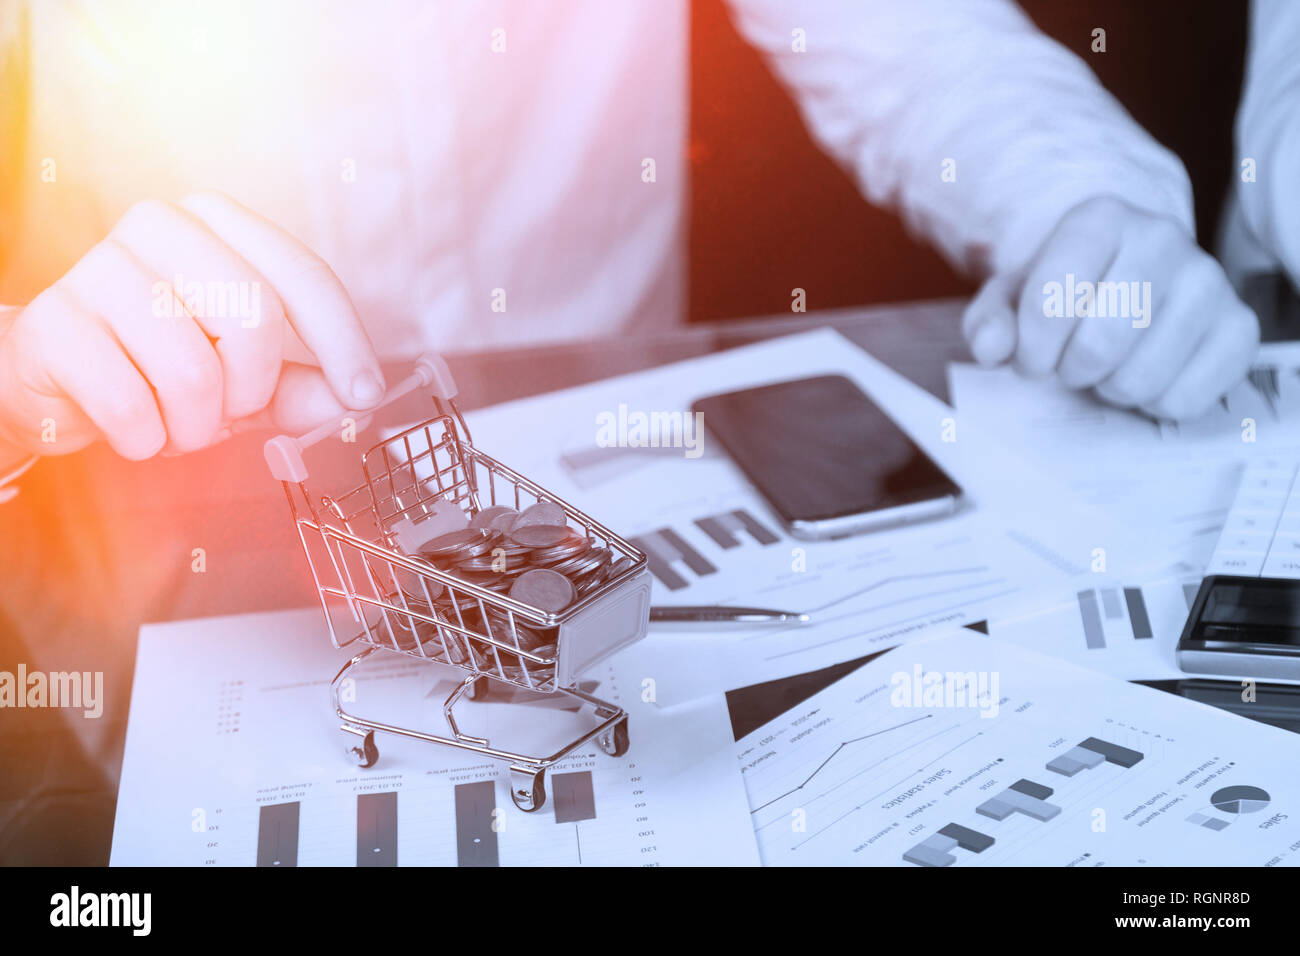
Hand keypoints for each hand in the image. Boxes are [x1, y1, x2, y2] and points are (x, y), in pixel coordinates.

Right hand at [0, 193, 384, 464]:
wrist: (54, 381)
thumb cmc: (158, 368)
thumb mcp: (244, 378)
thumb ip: (300, 386)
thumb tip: (348, 398)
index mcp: (217, 222)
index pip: (302, 274)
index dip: (343, 340)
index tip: (365, 394)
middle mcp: (159, 225)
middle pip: (254, 317)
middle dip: (251, 389)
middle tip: (227, 411)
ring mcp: (98, 267)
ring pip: (193, 370)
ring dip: (196, 425)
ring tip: (174, 421)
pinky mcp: (53, 323)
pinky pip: (131, 406)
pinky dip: (145, 440)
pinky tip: (132, 427)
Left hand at [960, 196, 1259, 419]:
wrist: (1128, 280)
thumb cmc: (1063, 293)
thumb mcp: (1012, 299)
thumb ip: (989, 322)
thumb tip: (991, 349)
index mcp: (1102, 220)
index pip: (1051, 301)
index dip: (1032, 348)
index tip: (1031, 358)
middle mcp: (1163, 239)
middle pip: (1100, 343)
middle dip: (1071, 371)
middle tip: (1068, 367)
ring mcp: (1209, 281)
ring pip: (1142, 376)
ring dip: (1111, 389)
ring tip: (1106, 368)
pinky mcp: (1240, 327)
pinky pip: (1184, 398)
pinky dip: (1153, 404)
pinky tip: (1145, 376)